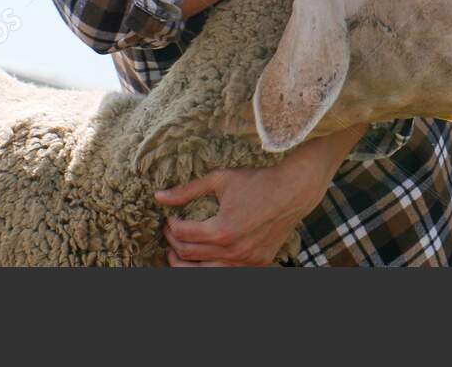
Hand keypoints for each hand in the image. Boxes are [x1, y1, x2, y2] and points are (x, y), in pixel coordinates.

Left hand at [154, 126, 362, 265]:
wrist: (293, 191)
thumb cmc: (257, 181)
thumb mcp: (219, 179)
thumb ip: (187, 191)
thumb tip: (158, 196)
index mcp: (222, 230)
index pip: (183, 236)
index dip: (171, 227)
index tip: (169, 218)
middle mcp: (234, 250)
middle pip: (190, 256)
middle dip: (174, 244)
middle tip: (170, 234)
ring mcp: (247, 260)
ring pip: (205, 273)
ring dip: (187, 264)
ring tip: (178, 254)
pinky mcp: (257, 263)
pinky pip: (226, 272)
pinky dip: (210, 268)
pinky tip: (203, 259)